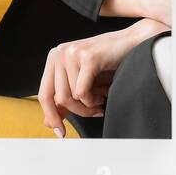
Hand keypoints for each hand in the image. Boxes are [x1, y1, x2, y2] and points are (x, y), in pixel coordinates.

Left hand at [40, 19, 168, 137]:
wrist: (131, 42)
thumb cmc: (107, 60)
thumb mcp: (81, 80)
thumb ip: (65, 98)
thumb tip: (48, 122)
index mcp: (54, 57)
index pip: (44, 93)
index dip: (51, 116)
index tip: (59, 132)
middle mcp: (59, 53)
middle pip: (57, 98)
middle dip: (76, 112)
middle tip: (91, 114)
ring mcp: (72, 53)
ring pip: (71, 97)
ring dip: (88, 106)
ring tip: (99, 100)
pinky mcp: (87, 58)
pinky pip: (83, 92)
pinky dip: (93, 100)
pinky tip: (102, 94)